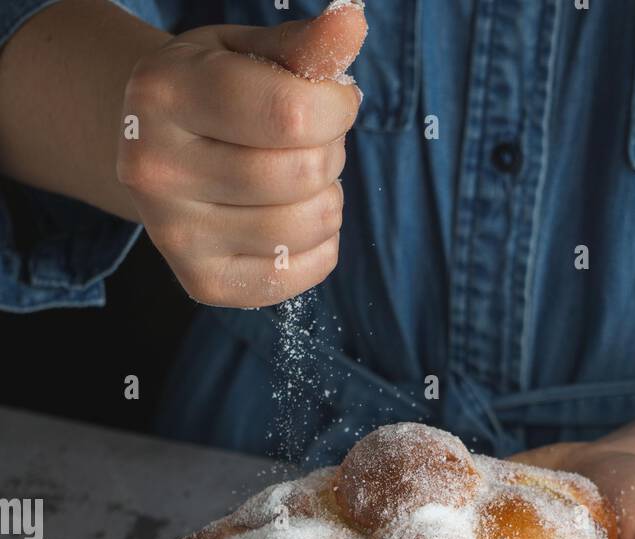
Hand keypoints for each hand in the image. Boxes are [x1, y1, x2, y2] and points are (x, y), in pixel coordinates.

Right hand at [116, 2, 366, 306]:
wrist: (151, 152)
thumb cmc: (209, 92)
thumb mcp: (244, 52)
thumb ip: (301, 44)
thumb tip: (352, 24)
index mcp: (164, 95)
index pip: (290, 113)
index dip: (337, 107)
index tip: (332, 100)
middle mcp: (157, 171)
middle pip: (302, 173)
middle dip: (330, 150)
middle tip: (310, 140)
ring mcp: (177, 237)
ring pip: (309, 225)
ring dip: (327, 197)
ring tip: (298, 176)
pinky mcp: (204, 284)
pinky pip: (305, 272)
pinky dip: (321, 244)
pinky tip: (292, 215)